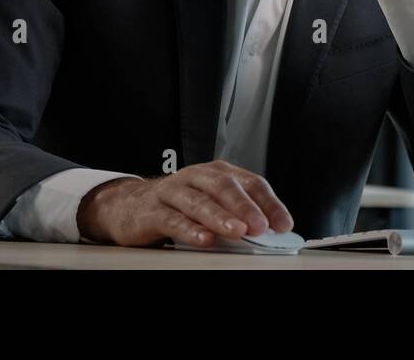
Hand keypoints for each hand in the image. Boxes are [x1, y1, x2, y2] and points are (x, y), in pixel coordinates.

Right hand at [75, 160, 293, 247]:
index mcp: (217, 172)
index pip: (251, 183)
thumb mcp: (211, 202)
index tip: (283, 224)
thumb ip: (237, 213)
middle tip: (261, 226)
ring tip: (237, 232)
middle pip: (225, 187)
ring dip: (220, 217)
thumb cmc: (178, 204)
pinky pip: (173, 219)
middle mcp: (196, 176)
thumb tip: (269, 231)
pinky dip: (191, 230)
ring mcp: (173, 191)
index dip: (269, 203)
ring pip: (199, 202)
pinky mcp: (153, 210)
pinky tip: (205, 240)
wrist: (129, 205)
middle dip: (245, 207)